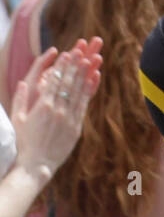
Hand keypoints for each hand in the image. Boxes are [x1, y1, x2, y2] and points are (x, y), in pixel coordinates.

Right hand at [12, 37, 101, 179]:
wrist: (36, 165)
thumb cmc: (24, 142)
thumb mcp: (17, 118)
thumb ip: (21, 99)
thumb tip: (23, 83)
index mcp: (43, 106)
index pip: (54, 81)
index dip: (61, 67)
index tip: (66, 54)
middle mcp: (58, 111)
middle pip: (68, 84)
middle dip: (75, 66)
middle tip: (81, 51)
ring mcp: (69, 120)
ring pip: (78, 93)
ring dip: (84, 76)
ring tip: (89, 61)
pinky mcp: (76, 129)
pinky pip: (83, 107)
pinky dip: (88, 93)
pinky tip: (92, 82)